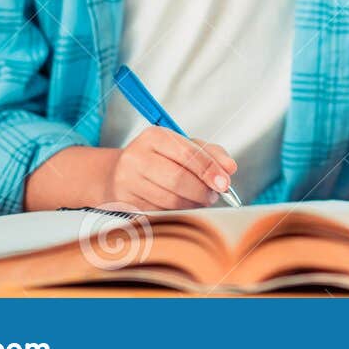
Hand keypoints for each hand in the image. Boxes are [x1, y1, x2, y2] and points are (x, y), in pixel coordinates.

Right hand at [105, 127, 237, 210]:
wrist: (119, 172)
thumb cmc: (159, 157)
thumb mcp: (183, 146)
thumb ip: (210, 154)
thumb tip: (230, 168)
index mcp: (154, 136)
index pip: (187, 154)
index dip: (209, 170)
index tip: (225, 183)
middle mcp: (136, 156)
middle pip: (178, 179)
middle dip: (202, 190)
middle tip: (214, 195)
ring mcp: (127, 181)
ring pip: (170, 199)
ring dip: (192, 203)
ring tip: (201, 200)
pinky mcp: (124, 202)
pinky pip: (159, 212)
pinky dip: (176, 211)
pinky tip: (181, 205)